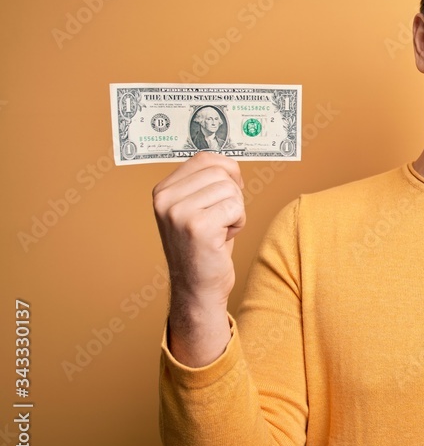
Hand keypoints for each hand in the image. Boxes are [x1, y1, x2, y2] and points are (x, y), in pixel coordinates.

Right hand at [152, 152, 244, 362]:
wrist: (197, 287)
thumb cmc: (204, 247)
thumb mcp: (196, 208)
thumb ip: (204, 183)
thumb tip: (229, 161)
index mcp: (163, 190)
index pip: (205, 158)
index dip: (227, 171)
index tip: (227, 191)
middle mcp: (165, 199)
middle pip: (222, 173)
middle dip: (232, 196)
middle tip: (220, 220)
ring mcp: (179, 212)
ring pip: (231, 190)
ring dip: (235, 212)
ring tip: (219, 231)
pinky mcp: (197, 226)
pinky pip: (236, 208)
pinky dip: (238, 224)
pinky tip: (222, 239)